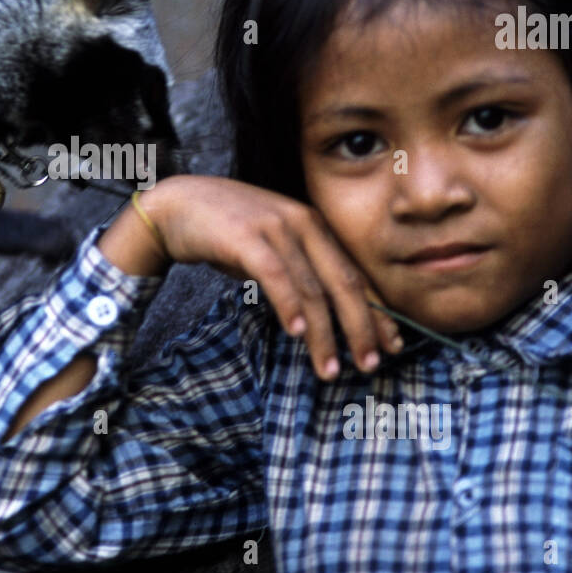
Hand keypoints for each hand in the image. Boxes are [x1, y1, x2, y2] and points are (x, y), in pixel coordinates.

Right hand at [135, 175, 402, 379]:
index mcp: (316, 226)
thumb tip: (326, 314)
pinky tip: (297, 334)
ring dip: (324, 334)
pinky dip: (290, 306)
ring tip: (330, 368)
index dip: (377, 312)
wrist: (179, 204)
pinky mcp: (247, 237)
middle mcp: (303, 223)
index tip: (392, 344)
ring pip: (312, 289)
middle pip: (344, 283)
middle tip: (371, 364)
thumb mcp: (273, 249)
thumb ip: (300, 272)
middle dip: (361, 327)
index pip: (356, 274)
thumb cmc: (227, 233)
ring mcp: (276, 229)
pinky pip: (276, 277)